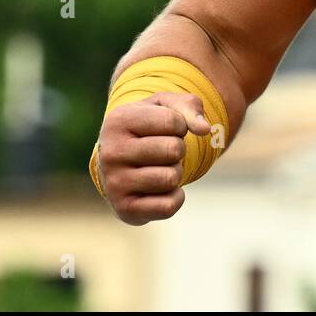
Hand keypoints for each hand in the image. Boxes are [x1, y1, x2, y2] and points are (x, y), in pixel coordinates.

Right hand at [96, 92, 211, 225]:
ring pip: (171, 177)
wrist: (123, 161)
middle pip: (174, 150)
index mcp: (118, 121)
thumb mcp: (166, 106)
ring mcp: (114, 184)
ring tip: (159, 168)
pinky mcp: (125, 209)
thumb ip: (189, 107)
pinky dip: (175, 197)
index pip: (174, 121)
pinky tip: (160, 190)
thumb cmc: (150, 126)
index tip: (165, 129)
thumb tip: (205, 129)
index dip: (181, 125)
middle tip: (163, 151)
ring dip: (175, 172)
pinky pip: (169, 206)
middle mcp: (110, 153)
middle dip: (178, 149)